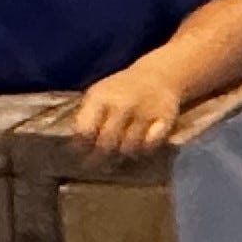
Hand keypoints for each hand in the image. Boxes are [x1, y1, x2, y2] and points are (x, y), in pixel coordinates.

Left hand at [72, 56, 189, 156]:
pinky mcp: (165, 118)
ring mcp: (145, 111)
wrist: (158, 74)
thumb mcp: (98, 94)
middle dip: (100, 157)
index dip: (81, 146)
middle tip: (96, 167)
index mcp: (101, 97)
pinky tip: (138, 150)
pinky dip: (143, 150)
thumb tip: (76, 148)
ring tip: (116, 160)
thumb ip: (86, 117)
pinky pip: (150, 145)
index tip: (81, 154)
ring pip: (128, 147)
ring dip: (121, 155)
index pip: (85, 131)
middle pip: (106, 142)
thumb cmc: (121, 89)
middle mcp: (123, 104)